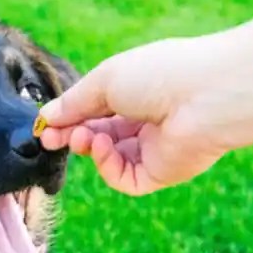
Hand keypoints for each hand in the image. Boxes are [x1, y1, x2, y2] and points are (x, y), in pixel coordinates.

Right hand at [37, 37, 237, 194]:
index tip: (45, 125)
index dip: (69, 118)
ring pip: (109, 158)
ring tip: (82, 136)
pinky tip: (101, 147)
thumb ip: (74, 102)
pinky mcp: (161, 172)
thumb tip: (47, 118)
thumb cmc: (160, 75)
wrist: (206, 97)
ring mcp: (154, 148)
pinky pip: (125, 178)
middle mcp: (146, 120)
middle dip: (72, 135)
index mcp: (137, 91)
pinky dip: (107, 166)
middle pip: (99, 135)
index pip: (96, 110)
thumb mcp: (106, 80)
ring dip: (88, 147)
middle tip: (51, 138)